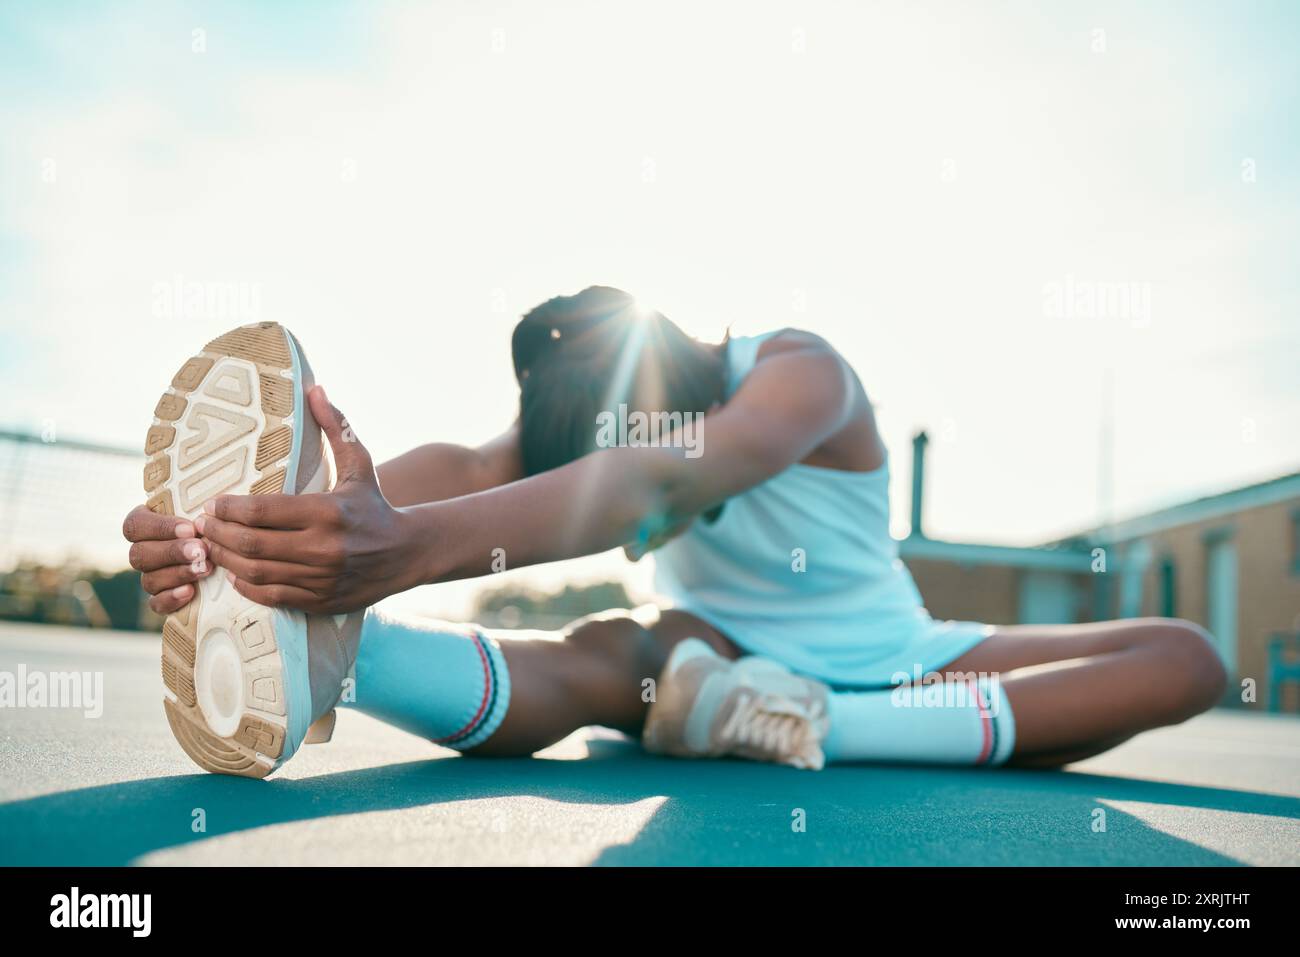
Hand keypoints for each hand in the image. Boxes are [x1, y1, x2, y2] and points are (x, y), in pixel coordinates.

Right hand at [122, 505, 211, 614]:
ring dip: (178, 573)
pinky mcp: (162, 600)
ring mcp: (151, 577)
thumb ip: (200, 510)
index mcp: (146, 525)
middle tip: (201, 550)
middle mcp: (144, 552)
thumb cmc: (215, 524)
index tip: (190, 528)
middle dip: (172, 552)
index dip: (159, 528)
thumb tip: (210, 504)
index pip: (135, 526)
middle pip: (140, 554)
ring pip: (149, 579)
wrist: (234, 556)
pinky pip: (156, 604)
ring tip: (206, 568)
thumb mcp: (206, 512)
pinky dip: (171, 598)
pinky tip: (190, 591)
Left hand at [196, 386, 418, 612]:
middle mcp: (323, 547)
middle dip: (218, 534)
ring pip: (255, 573)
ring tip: (212, 546)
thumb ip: (335, 427)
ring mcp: (321, 578)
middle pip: (250, 544)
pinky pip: (271, 597)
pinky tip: (236, 574)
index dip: (228, 508)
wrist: (407, 553)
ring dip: (226, 560)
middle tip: (202, 525)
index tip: (213, 503)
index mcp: (327, 511)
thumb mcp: (360, 464)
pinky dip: (246, 587)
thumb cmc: (375, 505)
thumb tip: (315, 388)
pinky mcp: (320, 600)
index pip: (261, 511)